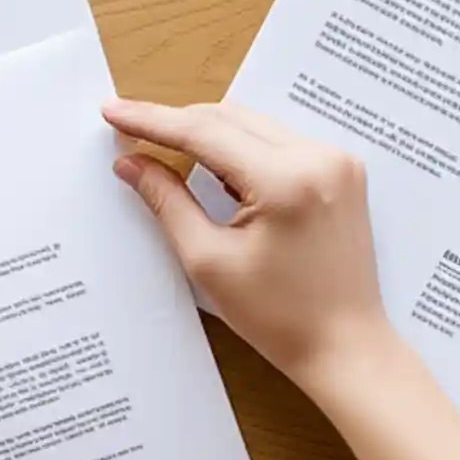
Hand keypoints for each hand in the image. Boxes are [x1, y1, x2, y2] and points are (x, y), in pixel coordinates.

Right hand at [102, 98, 390, 388]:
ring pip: (255, 125)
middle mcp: (318, 157)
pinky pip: (281, 141)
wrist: (346, 347)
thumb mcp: (209, 261)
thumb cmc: (279, 318)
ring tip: (168, 152)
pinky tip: (218, 169)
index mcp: (286, 180)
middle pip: (230, 118)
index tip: (114, 112)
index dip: (153, 120)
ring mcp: (337, 161)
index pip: (205, 132)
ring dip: (210, 133)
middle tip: (131, 132)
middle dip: (178, 123)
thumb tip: (130, 162)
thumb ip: (167, 201)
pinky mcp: (343, 171)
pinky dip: (243, 148)